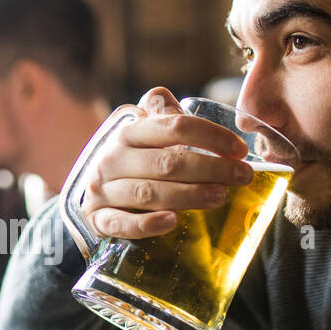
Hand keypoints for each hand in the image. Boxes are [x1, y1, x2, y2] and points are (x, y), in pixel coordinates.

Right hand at [78, 87, 251, 239]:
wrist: (87, 195)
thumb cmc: (128, 162)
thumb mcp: (141, 134)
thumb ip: (163, 116)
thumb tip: (180, 105)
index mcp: (129, 131)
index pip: (174, 127)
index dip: (212, 136)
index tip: (239, 150)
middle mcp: (114, 158)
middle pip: (168, 162)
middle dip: (211, 168)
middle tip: (242, 176)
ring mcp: (104, 190)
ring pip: (150, 193)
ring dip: (189, 195)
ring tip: (220, 196)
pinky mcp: (99, 219)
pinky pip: (123, 223)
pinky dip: (148, 224)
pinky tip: (173, 221)